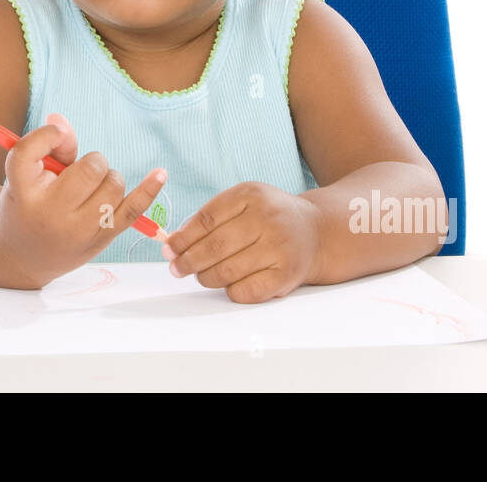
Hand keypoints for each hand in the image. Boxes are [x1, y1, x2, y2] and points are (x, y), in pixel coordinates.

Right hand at [0, 112, 166, 286]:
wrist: (23, 256)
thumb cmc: (26, 204)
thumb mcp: (27, 176)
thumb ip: (47, 147)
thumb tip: (61, 123)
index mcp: (23, 191)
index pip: (30, 151)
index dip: (48, 135)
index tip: (57, 132)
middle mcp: (50, 212)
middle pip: (89, 169)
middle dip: (91, 162)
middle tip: (79, 173)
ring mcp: (78, 230)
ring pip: (113, 185)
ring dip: (107, 178)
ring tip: (90, 189)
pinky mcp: (101, 239)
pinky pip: (132, 210)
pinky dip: (148, 190)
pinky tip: (160, 174)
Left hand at [161, 182, 323, 302]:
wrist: (317, 232)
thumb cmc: (270, 217)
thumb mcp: (245, 202)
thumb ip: (211, 216)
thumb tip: (175, 241)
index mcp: (251, 195)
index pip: (207, 219)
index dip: (183, 238)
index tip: (169, 249)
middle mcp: (267, 219)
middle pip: (215, 246)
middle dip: (189, 261)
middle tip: (177, 268)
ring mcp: (278, 248)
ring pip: (227, 271)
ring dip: (206, 278)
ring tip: (201, 276)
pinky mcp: (286, 275)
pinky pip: (246, 291)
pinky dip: (230, 291)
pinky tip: (228, 284)